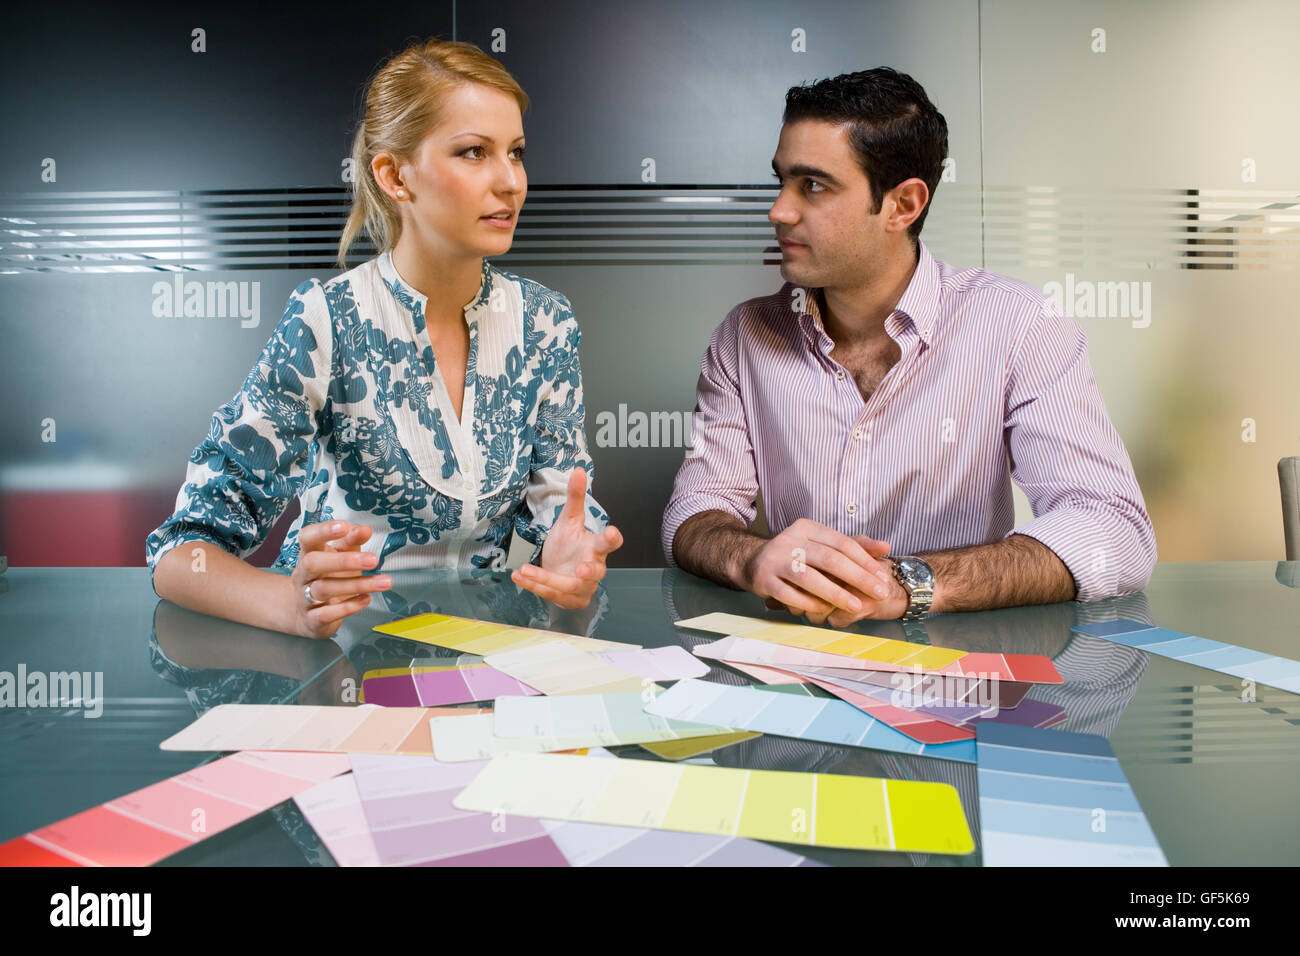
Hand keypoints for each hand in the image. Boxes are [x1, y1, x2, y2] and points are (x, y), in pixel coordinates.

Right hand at [289, 521, 389, 638]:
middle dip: (344, 561)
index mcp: (309, 554)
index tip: (344, 526)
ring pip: (324, 589)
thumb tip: (364, 529)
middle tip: (373, 560)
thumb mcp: (339, 556)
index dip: (323, 531)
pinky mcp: (312, 620)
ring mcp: (304, 598)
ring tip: (383, 582)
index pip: (308, 537)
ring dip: (357, 584)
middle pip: (313, 563)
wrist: (304, 615)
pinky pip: (326, 614)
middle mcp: (303, 575)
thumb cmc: (327, 578)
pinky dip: (348, 607)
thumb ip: (351, 541)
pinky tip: (366, 599)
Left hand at [512, 470, 622, 609]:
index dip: (612, 539)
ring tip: (527, 570)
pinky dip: (534, 585)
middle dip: (590, 571)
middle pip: (597, 571)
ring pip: (570, 586)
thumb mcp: (569, 520)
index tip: (610, 532)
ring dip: (548, 579)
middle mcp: (593, 567)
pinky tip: (519, 576)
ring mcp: (583, 586)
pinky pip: (552, 595)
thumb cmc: (569, 546)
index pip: (610, 543)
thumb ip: (576, 497)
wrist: (560, 569)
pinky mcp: (570, 599)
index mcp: (595, 547)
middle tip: (582, 568)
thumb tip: (579, 471)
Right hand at [745, 519, 895, 624]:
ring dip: (836, 594)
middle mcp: (790, 540)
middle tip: (879, 592)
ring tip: (856, 606)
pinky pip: (790, 595)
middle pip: (829, 559)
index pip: (842, 543)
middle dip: (858, 578)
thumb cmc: (794, 555)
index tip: (882, 577)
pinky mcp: (764, 579)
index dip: (865, 560)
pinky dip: (809, 603)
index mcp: (807, 528)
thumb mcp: (820, 544)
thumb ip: (853, 545)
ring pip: (809, 578)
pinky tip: (824, 610)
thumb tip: (886, 547)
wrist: (751, 561)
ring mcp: (775, 560)